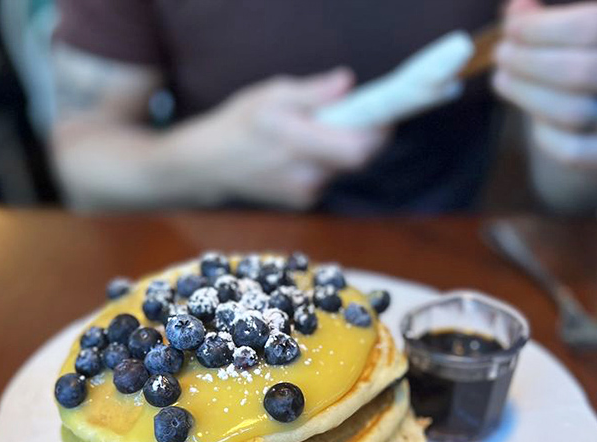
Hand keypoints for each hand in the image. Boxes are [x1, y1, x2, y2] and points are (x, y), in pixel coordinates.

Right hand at [191, 68, 391, 208]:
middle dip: (362, 137)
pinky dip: (326, 162)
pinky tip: (303, 153)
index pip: (357, 148)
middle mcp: (304, 174)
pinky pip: (329, 177)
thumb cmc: (242, 123)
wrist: (214, 164)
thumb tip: (347, 83)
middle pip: (357, 159)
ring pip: (343, 167)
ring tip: (315, 132)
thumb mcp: (273, 94)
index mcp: (296, 141)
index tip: (382, 113)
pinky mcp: (303, 201)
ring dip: (340, 148)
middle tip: (354, 116)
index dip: (378, 132)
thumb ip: (313, 93)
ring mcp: (305, 192)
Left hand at [494, 0, 596, 168]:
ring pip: (573, 113)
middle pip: (578, 71)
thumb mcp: (586, 35)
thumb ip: (553, 21)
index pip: (592, 27)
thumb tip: (516, 10)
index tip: (510, 28)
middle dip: (528, 62)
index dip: (543, 28)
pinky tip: (533, 115)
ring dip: (526, 94)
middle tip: (501, 55)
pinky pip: (572, 152)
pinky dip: (544, 133)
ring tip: (503, 78)